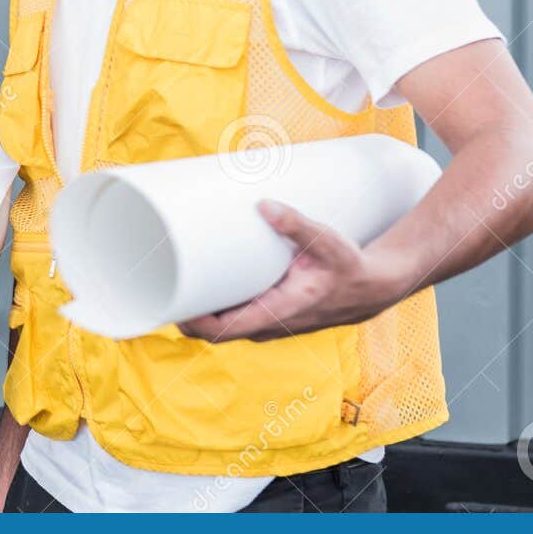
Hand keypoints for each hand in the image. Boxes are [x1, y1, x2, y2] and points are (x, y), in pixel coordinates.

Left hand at [176, 201, 411, 341]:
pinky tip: (198, 287)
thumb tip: (264, 204)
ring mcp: (268, 322)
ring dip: (198, 309)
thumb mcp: (326, 242)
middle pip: (212, 328)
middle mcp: (268, 324)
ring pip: (222, 324)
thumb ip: (295, 224)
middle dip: (183, 310)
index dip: (189, 320)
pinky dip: (214, 307)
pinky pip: (233, 317)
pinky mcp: (270, 314)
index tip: (165, 301)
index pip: (221, 330)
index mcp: (277, 312)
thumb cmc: (348, 265)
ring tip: (171, 278)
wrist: (373, 286)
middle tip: (159, 277)